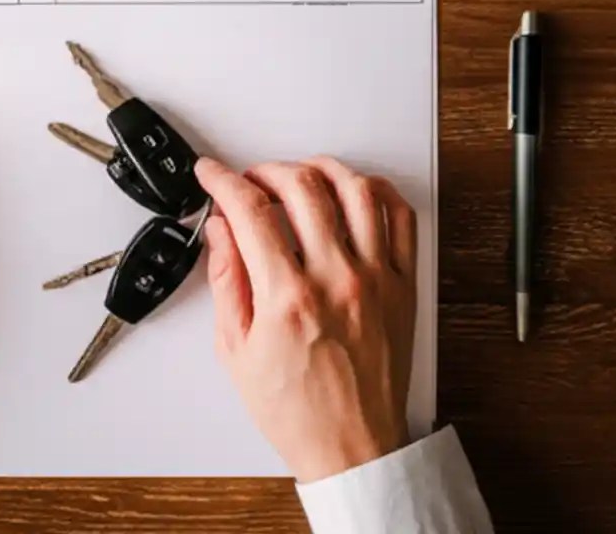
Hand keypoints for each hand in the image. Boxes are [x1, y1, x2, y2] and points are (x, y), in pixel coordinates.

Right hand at [195, 156, 416, 482]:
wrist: (351, 446)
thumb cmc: (296, 410)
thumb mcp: (235, 349)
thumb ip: (227, 280)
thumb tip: (220, 230)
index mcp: (287, 298)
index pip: (250, 211)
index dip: (223, 181)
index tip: (212, 175)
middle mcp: (335, 280)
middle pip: (302, 187)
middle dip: (267, 170)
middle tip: (251, 180)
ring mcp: (375, 279)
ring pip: (356, 190)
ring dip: (321, 169)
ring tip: (300, 176)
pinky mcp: (403, 286)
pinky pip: (400, 218)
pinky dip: (377, 191)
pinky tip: (354, 192)